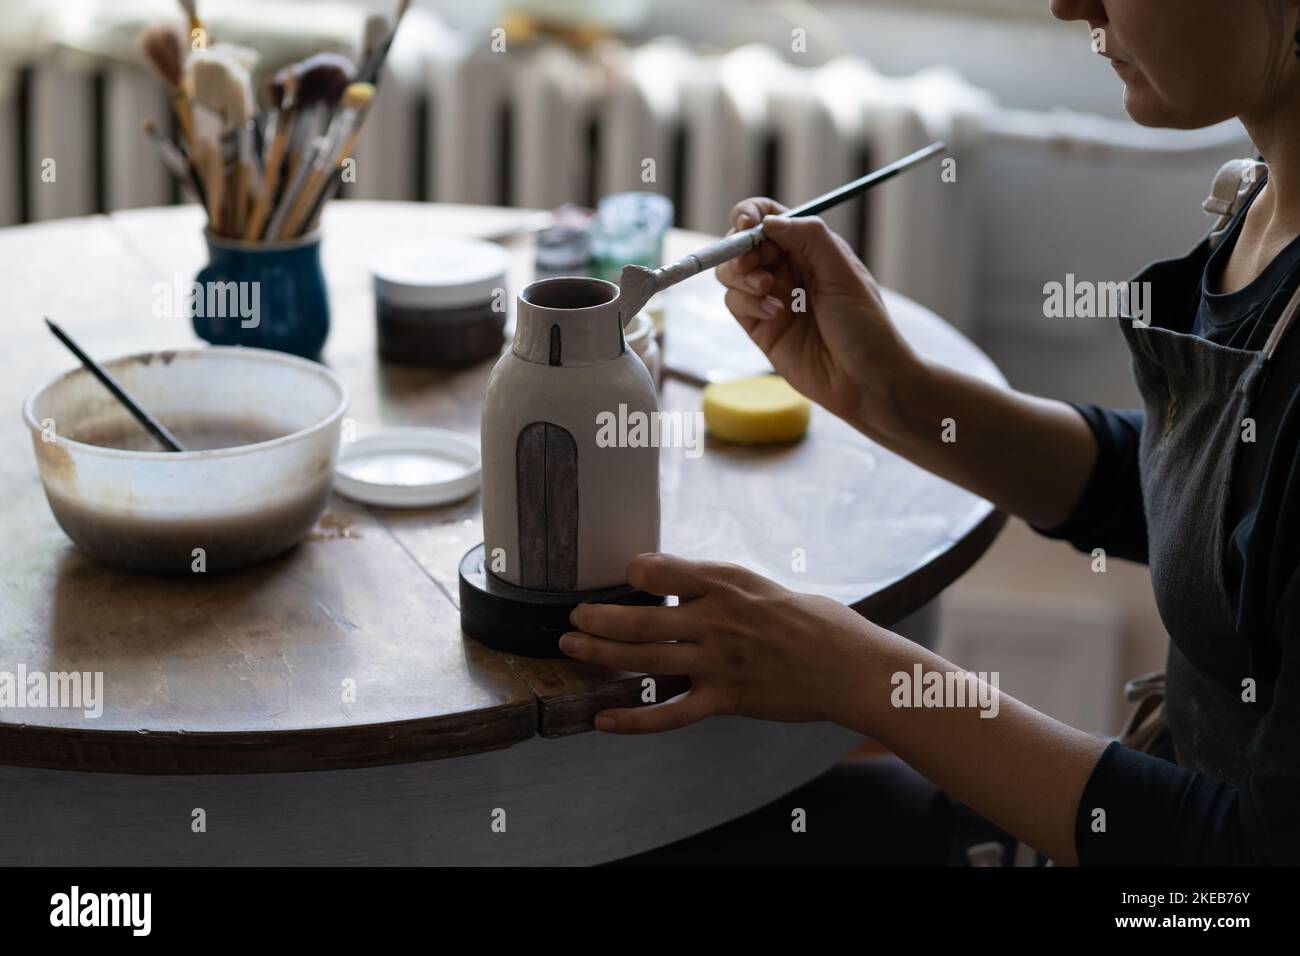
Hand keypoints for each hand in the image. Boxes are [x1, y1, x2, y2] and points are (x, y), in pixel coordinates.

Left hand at [558, 553, 888, 733]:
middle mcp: (716, 620)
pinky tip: (603, 719)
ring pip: (645, 661)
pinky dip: (633, 720)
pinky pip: (670, 714)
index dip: (632, 572)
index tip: (620, 577)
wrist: (851, 665)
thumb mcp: (761, 586)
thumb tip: (678, 580)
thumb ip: (717, 584)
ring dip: (600, 656)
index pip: (660, 571)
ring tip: (571, 650)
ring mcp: (718, 662)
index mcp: (726, 583)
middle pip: (640, 620)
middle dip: (597, 620)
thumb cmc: (812, 621)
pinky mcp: (726, 699)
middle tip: (572, 620)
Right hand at [715, 198, 920, 432]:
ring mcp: (771, 297)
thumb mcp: (843, 272)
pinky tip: (774, 314)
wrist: (866, 380)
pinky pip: (735, 303)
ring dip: (741, 276)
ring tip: (766, 289)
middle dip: (740, 248)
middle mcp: (788, 269)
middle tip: (750, 264)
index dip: (751, 214)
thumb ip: (809, 238)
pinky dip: (747, 303)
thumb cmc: (865, 325)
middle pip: (743, 243)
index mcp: (810, 248)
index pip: (770, 216)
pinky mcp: (760, 327)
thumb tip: (768, 220)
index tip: (747, 223)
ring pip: (732, 273)